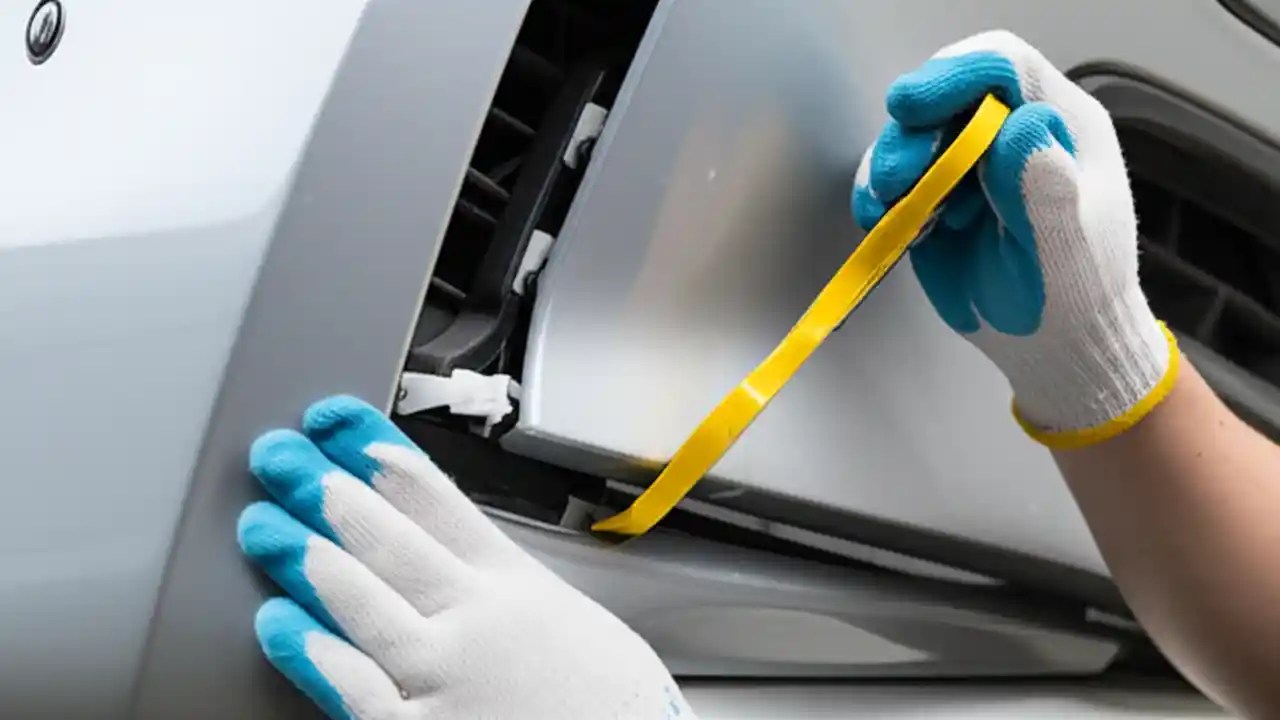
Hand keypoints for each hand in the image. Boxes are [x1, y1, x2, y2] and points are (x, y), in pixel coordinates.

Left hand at [238, 396, 695, 719]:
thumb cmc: (613, 703)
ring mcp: (448, 677)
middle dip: (325, 488)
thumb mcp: (570, 616)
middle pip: (388, 538)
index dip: (374, 452)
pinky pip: (358, 691)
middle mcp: (478, 619)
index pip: (433, 497)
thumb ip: (507, 582)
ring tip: (261, 520)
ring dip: (305, 556)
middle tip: (278, 452)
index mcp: (515, 581)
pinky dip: (314, 654)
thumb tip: (459, 549)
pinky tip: (278, 624)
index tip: (333, 421)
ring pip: (363, 602)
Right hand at [852, 30, 1176, 447]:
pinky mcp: (934, 198)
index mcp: (1057, 125)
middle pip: (945, 97)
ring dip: (890, 167)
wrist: (1054, 345)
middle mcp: (1007, 134)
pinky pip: (893, 180)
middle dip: (912, 132)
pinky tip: (885, 223)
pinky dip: (879, 197)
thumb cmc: (1076, 295)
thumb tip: (1024, 127)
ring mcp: (968, 165)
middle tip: (899, 180)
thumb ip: (1046, 188)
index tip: (910, 107)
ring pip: (912, 137)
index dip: (954, 75)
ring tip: (893, 211)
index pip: (1002, 68)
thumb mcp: (1067, 247)